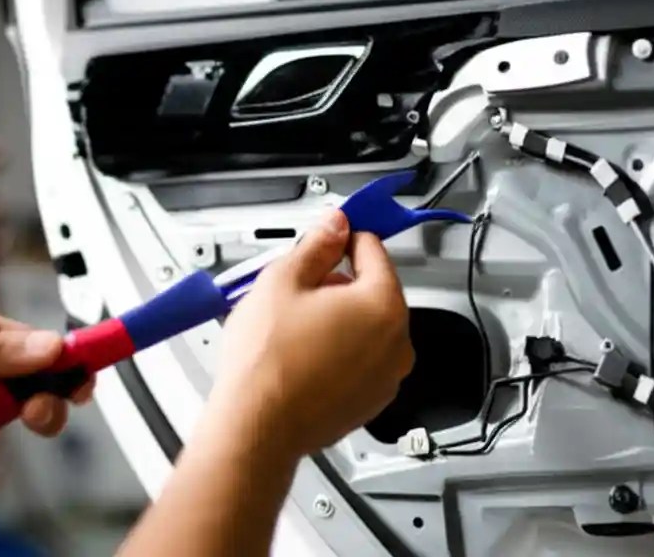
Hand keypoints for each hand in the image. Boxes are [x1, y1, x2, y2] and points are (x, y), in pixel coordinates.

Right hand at [205, 209, 413, 459]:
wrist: (256, 427)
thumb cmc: (267, 363)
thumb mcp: (283, 281)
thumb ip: (316, 245)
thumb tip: (335, 226)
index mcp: (383, 306)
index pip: (373, 250)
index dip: (344, 238)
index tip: (329, 236)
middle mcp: (397, 343)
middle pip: (374, 290)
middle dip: (339, 283)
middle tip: (298, 289)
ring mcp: (387, 377)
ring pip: (367, 327)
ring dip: (339, 318)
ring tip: (294, 327)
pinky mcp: (371, 401)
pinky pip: (361, 360)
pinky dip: (340, 352)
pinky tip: (303, 355)